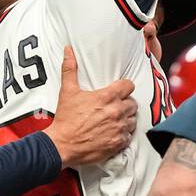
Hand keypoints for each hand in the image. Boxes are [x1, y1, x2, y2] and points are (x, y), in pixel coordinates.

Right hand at [44, 46, 137, 166]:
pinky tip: (113, 133)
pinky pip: (129, 136)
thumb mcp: (67, 91)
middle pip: (133, 103)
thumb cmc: (65, 119)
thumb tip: (68, 50)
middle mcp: (116, 112)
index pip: (129, 85)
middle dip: (125, 104)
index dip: (124, 87)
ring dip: (126, 119)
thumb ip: (70, 69)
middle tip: (115, 107)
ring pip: (133, 120)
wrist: (62, 145)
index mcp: (107, 97)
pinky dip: (123, 135)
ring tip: (115, 120)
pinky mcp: (118, 143)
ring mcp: (119, 128)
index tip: (119, 90)